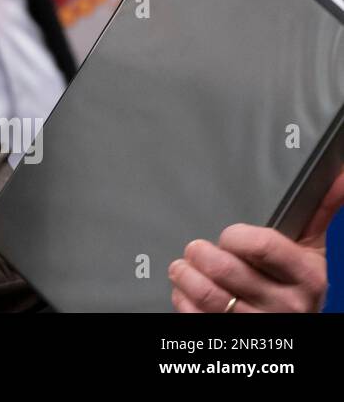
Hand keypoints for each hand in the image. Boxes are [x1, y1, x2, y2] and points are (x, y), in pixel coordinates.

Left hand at [169, 165, 343, 311]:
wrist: (297, 322)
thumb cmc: (298, 280)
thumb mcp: (312, 246)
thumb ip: (320, 210)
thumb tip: (338, 176)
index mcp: (307, 277)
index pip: (260, 246)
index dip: (235, 236)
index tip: (229, 235)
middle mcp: (287, 305)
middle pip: (226, 271)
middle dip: (201, 253)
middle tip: (196, 248)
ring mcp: (260, 322)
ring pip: (208, 295)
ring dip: (186, 275)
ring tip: (183, 266)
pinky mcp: (234, 336)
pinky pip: (196, 317)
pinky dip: (184, 299)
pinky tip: (187, 290)